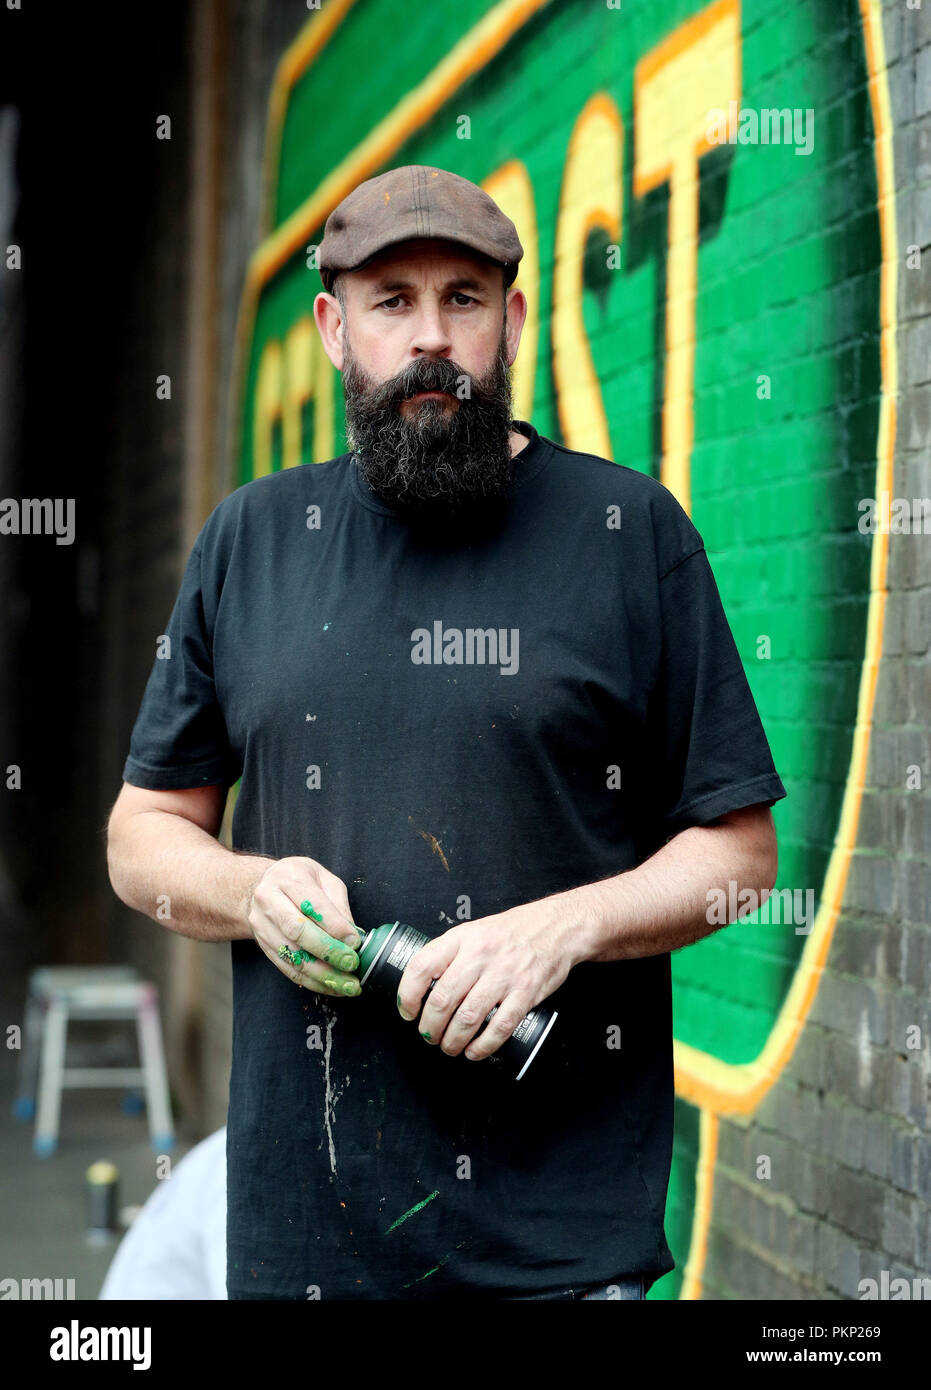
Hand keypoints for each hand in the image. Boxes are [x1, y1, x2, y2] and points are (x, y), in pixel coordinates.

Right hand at [247, 856, 362, 997]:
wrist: (262, 886)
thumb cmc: (298, 880)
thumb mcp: (323, 879)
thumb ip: (338, 905)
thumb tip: (353, 935)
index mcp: (287, 878)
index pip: (312, 905)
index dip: (335, 927)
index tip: (355, 942)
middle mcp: (269, 900)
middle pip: (298, 931)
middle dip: (328, 952)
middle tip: (351, 964)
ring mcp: (262, 924)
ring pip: (291, 955)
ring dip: (322, 974)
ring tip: (346, 983)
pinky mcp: (263, 945)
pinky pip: (287, 968)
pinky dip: (310, 981)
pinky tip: (330, 986)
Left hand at [395, 898, 581, 1060]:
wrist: (557, 927)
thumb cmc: (512, 932)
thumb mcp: (474, 931)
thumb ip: (451, 955)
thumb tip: (424, 987)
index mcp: (462, 938)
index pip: (422, 966)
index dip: (408, 995)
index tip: (407, 1012)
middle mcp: (480, 955)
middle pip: (443, 999)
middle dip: (430, 1026)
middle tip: (429, 1035)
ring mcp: (504, 975)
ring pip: (468, 1017)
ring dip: (452, 1040)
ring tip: (449, 1046)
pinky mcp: (526, 992)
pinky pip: (500, 1026)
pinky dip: (483, 1045)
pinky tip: (474, 1051)